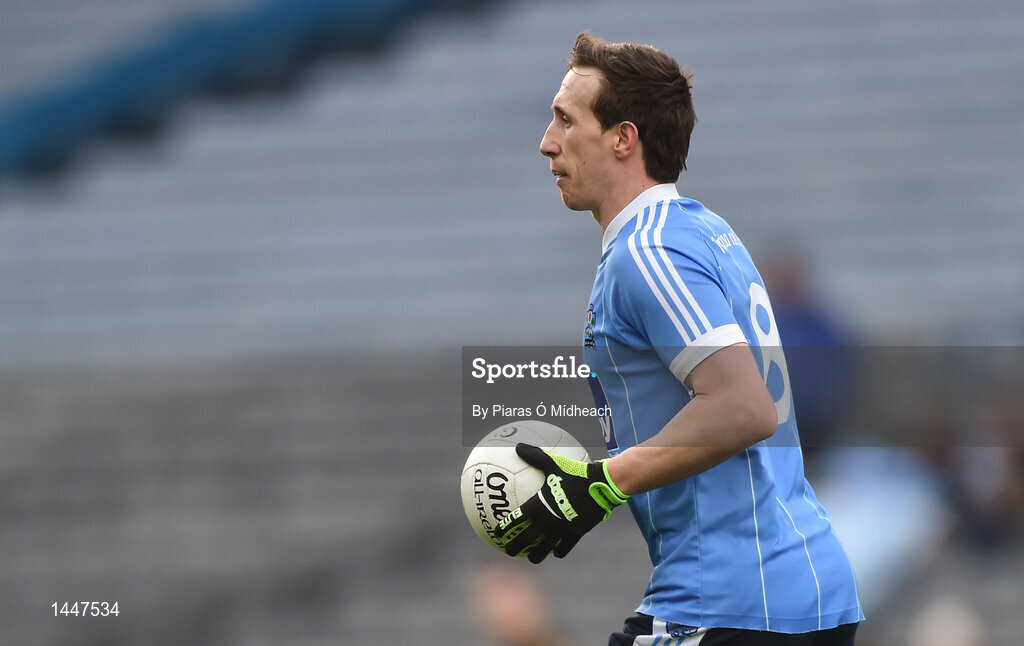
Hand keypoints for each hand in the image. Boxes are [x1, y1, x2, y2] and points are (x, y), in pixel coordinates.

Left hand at [496, 443, 628, 563]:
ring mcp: (562, 530)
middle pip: (526, 540)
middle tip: (509, 551)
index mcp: (540, 505)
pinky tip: (555, 552)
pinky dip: (558, 552)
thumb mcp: (554, 463)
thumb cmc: (576, 473)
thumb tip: (518, 446)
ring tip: (531, 558)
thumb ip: (535, 457)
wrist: (601, 486)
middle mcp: (548, 520)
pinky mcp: (575, 534)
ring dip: (535, 556)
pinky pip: (564, 548)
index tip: (497, 533)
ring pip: (544, 550)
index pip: (516, 520)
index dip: (504, 528)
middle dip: (515, 548)